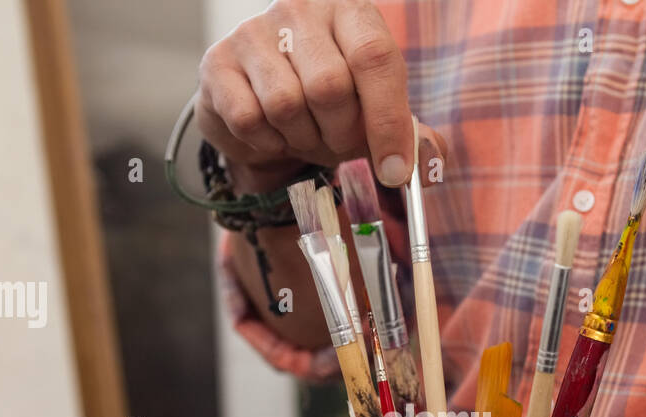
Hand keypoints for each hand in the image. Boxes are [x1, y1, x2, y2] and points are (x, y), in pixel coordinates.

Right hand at [197, 0, 445, 191]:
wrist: (266, 108)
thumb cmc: (329, 108)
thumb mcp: (377, 117)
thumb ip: (412, 139)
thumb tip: (427, 167)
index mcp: (350, 12)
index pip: (375, 57)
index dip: (388, 121)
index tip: (394, 170)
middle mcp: (300, 10)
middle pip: (329, 86)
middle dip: (339, 135)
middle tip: (337, 144)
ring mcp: (253, 32)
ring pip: (286, 105)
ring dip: (302, 140)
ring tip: (304, 135)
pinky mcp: (217, 62)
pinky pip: (248, 120)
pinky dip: (266, 143)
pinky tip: (272, 133)